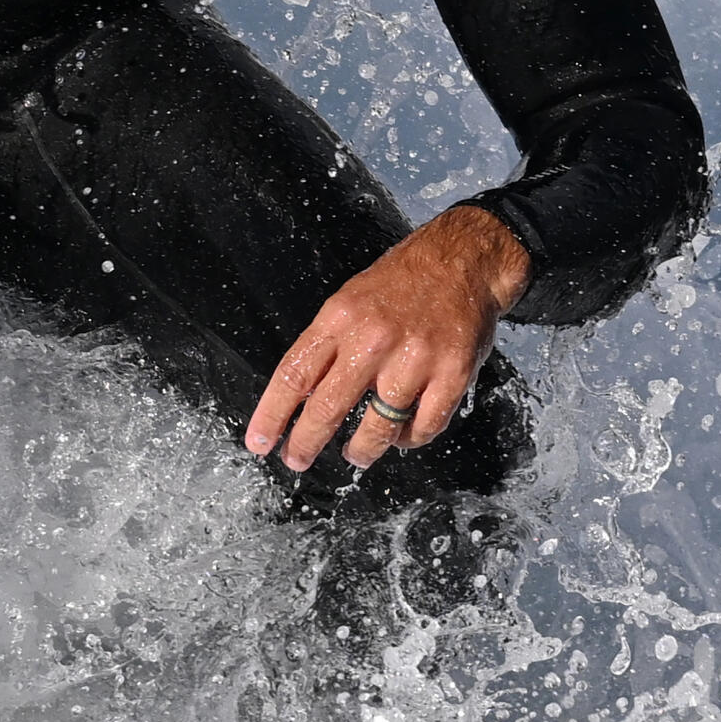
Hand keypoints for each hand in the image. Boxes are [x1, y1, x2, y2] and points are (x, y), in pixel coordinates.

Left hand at [244, 203, 531, 471]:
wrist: (462, 262)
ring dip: (361, 450)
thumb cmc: (401, 283)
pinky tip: (400, 436)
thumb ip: (327, 345)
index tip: (258, 441)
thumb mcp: (350, 301)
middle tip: (296, 459)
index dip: (272, 414)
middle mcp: (373, 339)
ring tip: (355, 454)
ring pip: (378, 427)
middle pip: (328, 406)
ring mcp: (414, 359)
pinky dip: (409, 440)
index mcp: (341, 318)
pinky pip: (424, 427)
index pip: (294, 374)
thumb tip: (301, 394)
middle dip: (306, 442)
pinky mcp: (452, 374)